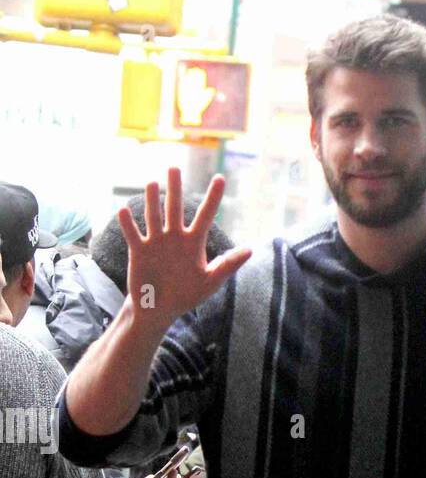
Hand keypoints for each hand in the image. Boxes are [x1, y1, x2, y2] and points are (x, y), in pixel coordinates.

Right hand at [119, 168, 251, 327]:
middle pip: (175, 208)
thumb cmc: (186, 294)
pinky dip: (128, 224)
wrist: (160, 309)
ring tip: (152, 183)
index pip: (206, 215)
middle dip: (175, 189)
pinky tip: (124, 210)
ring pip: (154, 216)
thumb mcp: (210, 281)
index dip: (213, 197)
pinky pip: (133, 234)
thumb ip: (228, 265)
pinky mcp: (139, 251)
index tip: (220, 177)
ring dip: (152, 200)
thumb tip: (250, 250)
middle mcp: (174, 236)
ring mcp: (156, 242)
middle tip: (174, 168)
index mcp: (194, 242)